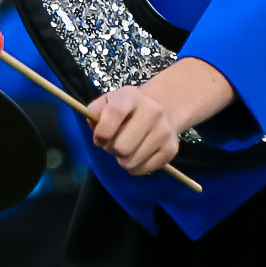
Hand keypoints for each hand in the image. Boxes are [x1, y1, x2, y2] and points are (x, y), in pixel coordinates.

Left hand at [90, 59, 234, 175]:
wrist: (163, 109)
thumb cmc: (128, 108)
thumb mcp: (109, 101)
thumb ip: (95, 111)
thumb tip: (94, 124)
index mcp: (132, 97)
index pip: (114, 114)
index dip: (102, 132)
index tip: (99, 138)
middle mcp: (152, 111)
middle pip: (121, 147)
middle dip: (111, 149)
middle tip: (114, 143)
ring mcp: (164, 131)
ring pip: (131, 162)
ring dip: (123, 159)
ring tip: (127, 148)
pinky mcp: (171, 149)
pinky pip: (142, 170)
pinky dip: (135, 167)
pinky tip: (138, 154)